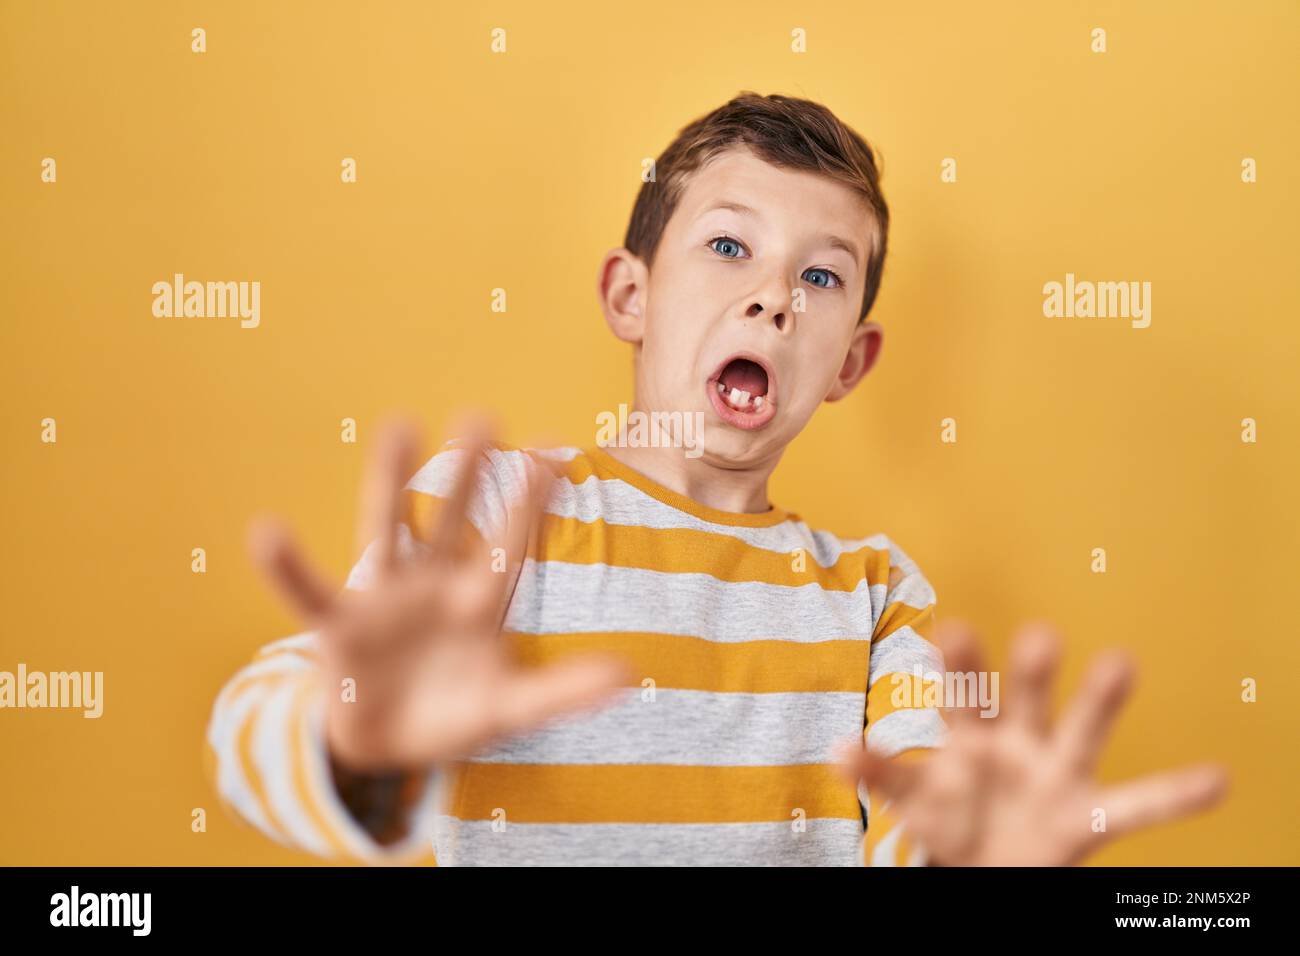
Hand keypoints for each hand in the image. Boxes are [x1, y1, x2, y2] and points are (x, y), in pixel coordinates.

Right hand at [247, 415, 629, 773]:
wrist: (386, 746)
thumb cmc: (452, 713)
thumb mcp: (510, 708)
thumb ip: (562, 692)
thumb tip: (630, 675)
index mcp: (479, 600)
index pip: (508, 547)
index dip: (527, 506)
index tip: (551, 456)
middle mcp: (434, 584)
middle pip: (453, 520)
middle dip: (467, 474)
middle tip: (483, 416)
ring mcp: (385, 597)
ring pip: (389, 528)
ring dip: (391, 481)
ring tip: (399, 425)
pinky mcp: (340, 625)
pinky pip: (310, 591)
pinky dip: (288, 567)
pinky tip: (266, 532)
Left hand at [836, 619, 1228, 865]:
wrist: (985, 861)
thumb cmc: (949, 812)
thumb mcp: (912, 796)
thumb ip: (881, 774)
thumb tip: (833, 752)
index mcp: (969, 731)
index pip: (959, 695)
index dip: (957, 667)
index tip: (950, 628)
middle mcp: (1018, 740)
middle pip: (1026, 698)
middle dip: (1032, 670)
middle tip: (1040, 634)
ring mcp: (1056, 773)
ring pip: (1082, 731)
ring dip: (1101, 701)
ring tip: (1121, 662)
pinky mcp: (1086, 815)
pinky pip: (1136, 806)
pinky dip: (1174, 794)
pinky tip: (1216, 777)